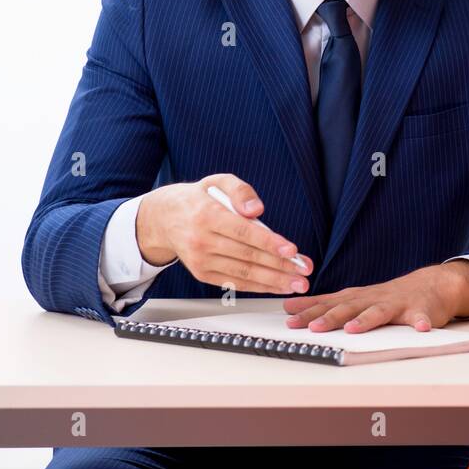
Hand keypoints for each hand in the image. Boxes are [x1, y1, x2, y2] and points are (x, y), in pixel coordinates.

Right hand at [135, 173, 312, 294]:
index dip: (269, 243)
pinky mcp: (203, 273)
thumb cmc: (198, 199)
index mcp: (207, 216)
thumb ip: (241, 190)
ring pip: (243, 274)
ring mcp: (201, 261)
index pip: (243, 232)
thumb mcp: (218, 181)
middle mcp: (202, 241)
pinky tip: (278, 286)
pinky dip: (258, 286)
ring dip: (273, 281)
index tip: (292, 251)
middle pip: (247, 257)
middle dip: (280, 266)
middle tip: (304, 271)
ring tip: (297, 283)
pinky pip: (235, 282)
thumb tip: (256, 209)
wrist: (164, 219)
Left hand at [282, 261, 468, 333]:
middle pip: (349, 308)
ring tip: (354, 329)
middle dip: (330, 318)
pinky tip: (422, 328)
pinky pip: (423, 317)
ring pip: (380, 312)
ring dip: (367, 320)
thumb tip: (292, 308)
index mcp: (360, 298)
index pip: (330, 303)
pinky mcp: (423, 310)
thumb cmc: (392, 295)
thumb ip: (330, 304)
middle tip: (312, 327)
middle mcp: (375, 298)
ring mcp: (399, 304)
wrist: (435, 284)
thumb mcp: (359, 298)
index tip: (289, 315)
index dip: (310, 310)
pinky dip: (422, 321)